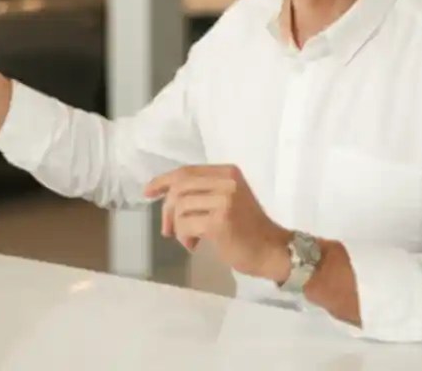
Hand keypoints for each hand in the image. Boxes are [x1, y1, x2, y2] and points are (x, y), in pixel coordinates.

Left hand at [144, 164, 290, 281]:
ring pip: (180, 208)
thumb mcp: (228, 199)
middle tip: (167, 230)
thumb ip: (203, 192)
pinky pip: (185, 225)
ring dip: (178, 228)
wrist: (273, 251)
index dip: (163, 181)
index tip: (148, 192)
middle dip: (167, 210)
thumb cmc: (249, 229)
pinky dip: (184, 237)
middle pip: (179, 188)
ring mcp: (224, 200)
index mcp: (228, 172)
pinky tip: (195, 245)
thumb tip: (165, 196)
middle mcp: (226, 182)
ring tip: (190, 239)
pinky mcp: (219, 221)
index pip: (186, 171)